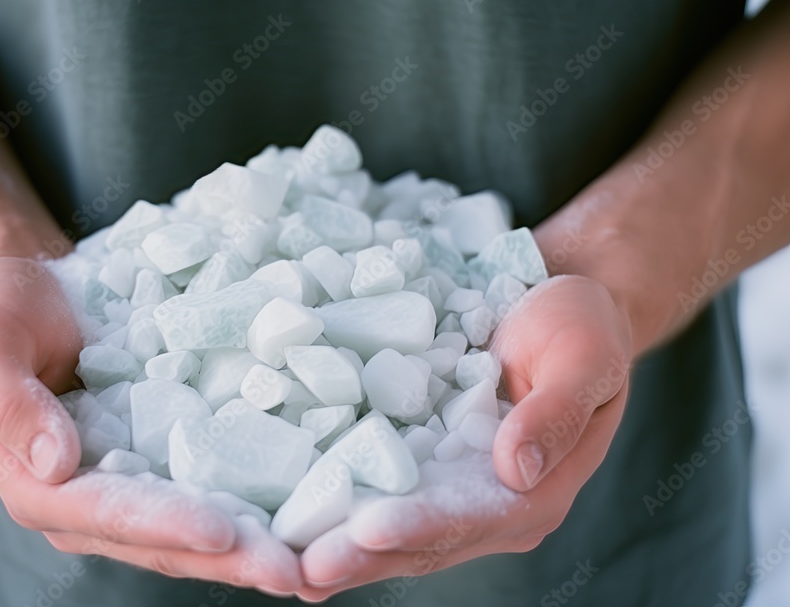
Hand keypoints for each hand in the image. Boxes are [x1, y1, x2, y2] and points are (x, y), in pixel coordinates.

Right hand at [0, 257, 301, 594]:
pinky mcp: (152, 461)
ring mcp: (121, 485)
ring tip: (303, 560)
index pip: (107, 514)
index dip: (165, 524)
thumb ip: (11, 404)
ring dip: (245, 547)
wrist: (27, 297)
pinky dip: (245, 507)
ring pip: (186, 529)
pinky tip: (290, 517)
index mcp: (35, 484)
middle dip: (225, 557)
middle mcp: (81, 500)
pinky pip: (200, 490)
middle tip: (291, 570)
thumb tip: (56, 464)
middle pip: (159, 538)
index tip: (222, 531)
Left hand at [295, 275, 632, 600]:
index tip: (367, 532)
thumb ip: (557, 414)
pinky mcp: (419, 459)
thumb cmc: (581, 326)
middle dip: (360, 554)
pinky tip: (290, 513)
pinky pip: (374, 484)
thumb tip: (517, 469)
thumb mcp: (585, 359)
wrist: (554, 301)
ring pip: (388, 523)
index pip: (471, 520)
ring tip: (283, 558)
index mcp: (534, 493)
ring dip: (337, 541)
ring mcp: (449, 484)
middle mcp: (487, 503)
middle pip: (420, 538)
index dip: (420, 527)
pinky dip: (334, 500)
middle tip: (302, 568)